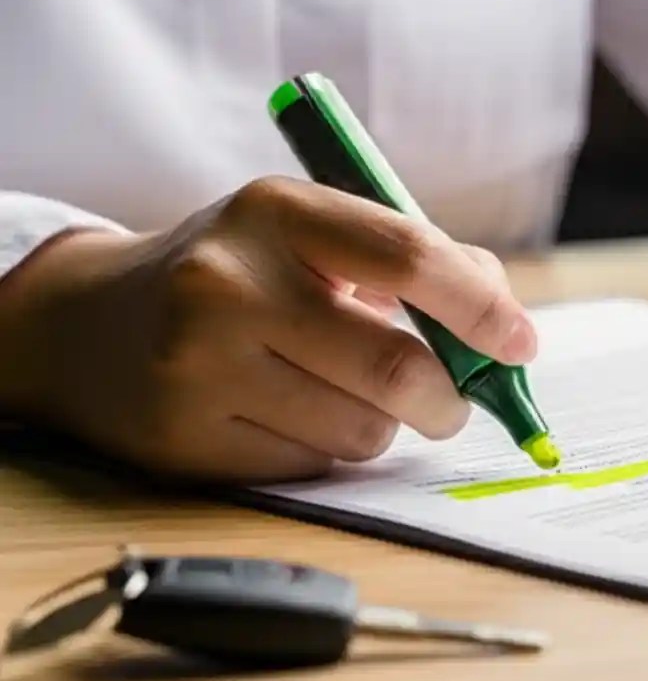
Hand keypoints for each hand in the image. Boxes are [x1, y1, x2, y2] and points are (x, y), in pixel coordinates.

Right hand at [0, 177, 533, 482]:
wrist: (93, 321)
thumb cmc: (241, 273)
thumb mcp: (313, 235)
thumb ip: (419, 262)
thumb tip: (508, 324)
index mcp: (276, 212)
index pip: (409, 256)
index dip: (482, 309)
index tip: (521, 345)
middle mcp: (229, 283)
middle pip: (395, 366)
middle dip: (448, 398)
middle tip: (453, 402)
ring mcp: (199, 366)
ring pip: (361, 432)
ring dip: (382, 425)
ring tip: (341, 393)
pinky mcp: (185, 441)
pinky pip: (311, 469)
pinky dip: (327, 451)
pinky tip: (288, 414)